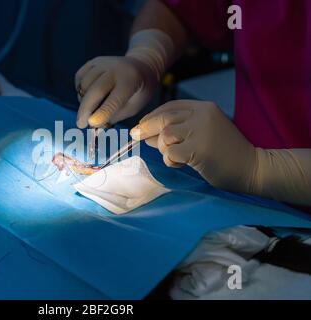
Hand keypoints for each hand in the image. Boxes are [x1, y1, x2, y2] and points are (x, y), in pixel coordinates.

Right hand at [75, 55, 157, 128]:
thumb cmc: (139, 92)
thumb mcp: (134, 106)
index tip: (92, 124)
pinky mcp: (93, 61)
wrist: (141, 66)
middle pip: (95, 90)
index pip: (115, 99)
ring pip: (84, 84)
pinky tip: (87, 96)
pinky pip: (80, 77)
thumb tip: (94, 125)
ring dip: (83, 100)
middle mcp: (116, 68)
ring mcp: (103, 62)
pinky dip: (80, 89)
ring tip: (89, 109)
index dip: (103, 112)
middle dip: (85, 109)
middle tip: (81, 124)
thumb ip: (115, 115)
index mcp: (131, 80)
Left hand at [130, 100, 256, 191]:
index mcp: (204, 107)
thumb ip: (179, 130)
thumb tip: (146, 134)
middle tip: (135, 137)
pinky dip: (170, 160)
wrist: (252, 168)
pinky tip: (180, 164)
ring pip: (165, 136)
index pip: (170, 107)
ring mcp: (201, 131)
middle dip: (145, 128)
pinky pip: (171, 153)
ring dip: (164, 149)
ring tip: (175, 157)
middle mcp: (202, 115)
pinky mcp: (199, 149)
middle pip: (164, 118)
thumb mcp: (203, 132)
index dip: (151, 116)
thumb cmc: (225, 153)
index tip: (140, 126)